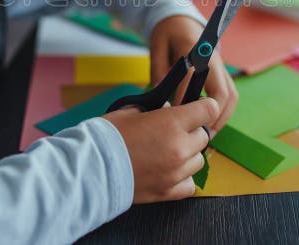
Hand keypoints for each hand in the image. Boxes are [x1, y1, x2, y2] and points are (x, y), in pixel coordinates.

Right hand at [104, 98, 219, 202]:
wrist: (90, 168)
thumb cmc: (107, 136)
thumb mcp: (131, 110)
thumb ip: (155, 108)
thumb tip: (167, 109)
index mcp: (172, 123)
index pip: (208, 110)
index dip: (203, 106)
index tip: (198, 107)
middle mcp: (179, 148)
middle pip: (203, 136)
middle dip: (192, 130)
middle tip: (173, 129)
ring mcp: (175, 172)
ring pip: (199, 161)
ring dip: (188, 154)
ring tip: (168, 151)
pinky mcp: (167, 191)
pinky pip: (189, 184)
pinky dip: (183, 177)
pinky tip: (169, 170)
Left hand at [149, 15, 238, 135]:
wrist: (180, 19)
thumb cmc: (167, 32)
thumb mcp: (157, 46)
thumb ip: (159, 70)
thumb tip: (162, 97)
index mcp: (199, 51)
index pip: (203, 84)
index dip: (194, 105)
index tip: (182, 120)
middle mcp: (214, 60)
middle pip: (226, 94)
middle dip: (216, 117)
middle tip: (200, 135)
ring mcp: (220, 67)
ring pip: (231, 96)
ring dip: (222, 116)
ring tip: (206, 134)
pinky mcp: (221, 73)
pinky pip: (228, 95)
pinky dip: (222, 111)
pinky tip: (208, 123)